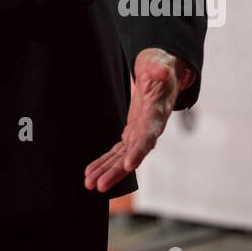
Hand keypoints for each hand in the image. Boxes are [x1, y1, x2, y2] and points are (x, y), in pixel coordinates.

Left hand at [83, 48, 193, 193]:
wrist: (162, 75)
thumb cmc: (162, 69)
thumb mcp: (162, 64)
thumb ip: (161, 68)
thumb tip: (159, 70)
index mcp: (157, 115)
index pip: (149, 137)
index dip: (139, 151)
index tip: (128, 166)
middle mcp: (149, 130)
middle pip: (132, 155)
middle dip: (116, 171)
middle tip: (99, 186)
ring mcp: (139, 134)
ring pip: (122, 158)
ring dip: (106, 171)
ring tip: (89, 184)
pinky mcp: (131, 134)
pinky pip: (116, 151)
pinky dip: (104, 162)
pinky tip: (90, 173)